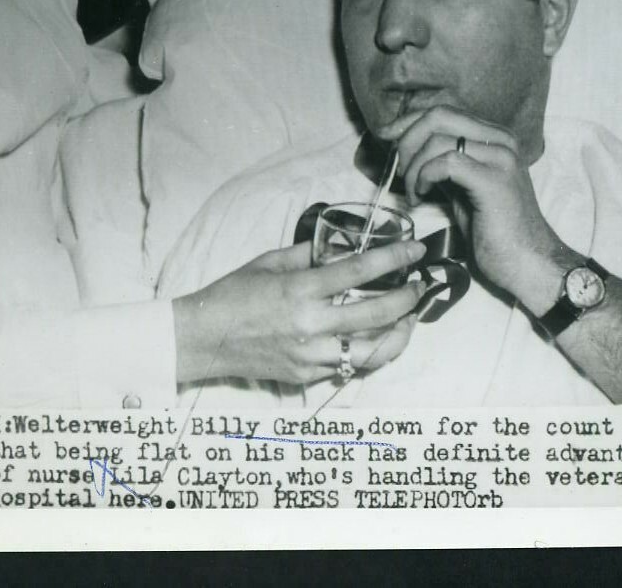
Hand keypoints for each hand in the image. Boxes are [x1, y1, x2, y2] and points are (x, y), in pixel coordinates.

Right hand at [173, 240, 426, 385]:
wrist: (203, 339)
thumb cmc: (232, 294)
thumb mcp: (268, 263)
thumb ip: (308, 255)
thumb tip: (341, 246)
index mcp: (300, 290)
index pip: (359, 271)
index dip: (394, 259)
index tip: (416, 252)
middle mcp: (311, 325)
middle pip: (377, 314)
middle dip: (408, 299)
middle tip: (419, 287)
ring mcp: (311, 356)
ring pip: (373, 352)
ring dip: (398, 334)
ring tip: (407, 320)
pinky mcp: (306, 376)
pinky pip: (347, 365)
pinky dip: (366, 351)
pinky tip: (373, 337)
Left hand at [377, 106, 572, 307]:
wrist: (528, 263)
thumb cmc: (494, 230)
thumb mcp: (463, 188)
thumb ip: (443, 164)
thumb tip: (406, 148)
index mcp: (495, 138)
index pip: (443, 112)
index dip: (409, 122)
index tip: (386, 138)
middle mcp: (502, 141)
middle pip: (439, 116)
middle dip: (407, 139)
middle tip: (399, 171)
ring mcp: (501, 158)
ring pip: (438, 140)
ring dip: (413, 167)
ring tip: (414, 192)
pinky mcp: (493, 181)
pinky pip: (445, 163)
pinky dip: (424, 177)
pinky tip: (421, 196)